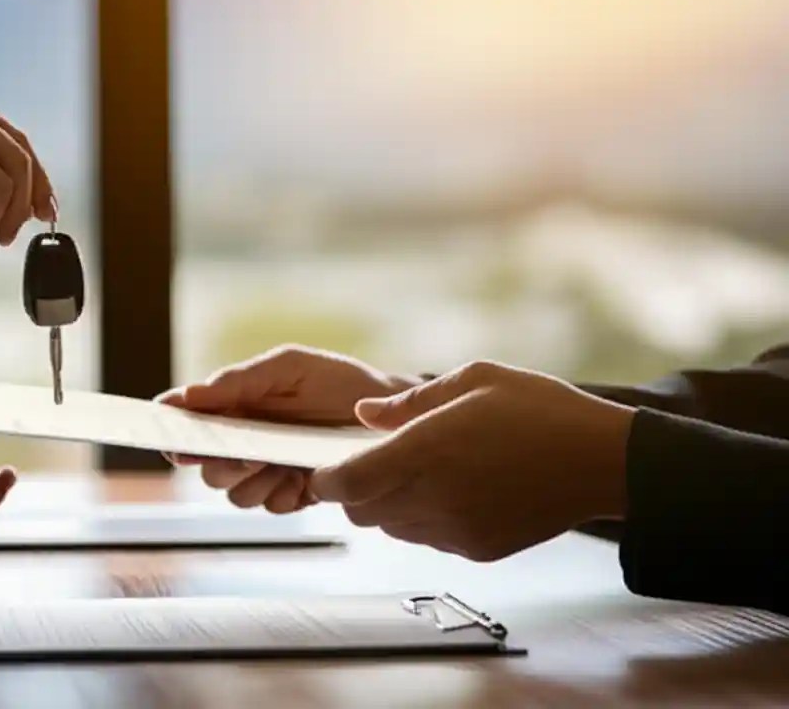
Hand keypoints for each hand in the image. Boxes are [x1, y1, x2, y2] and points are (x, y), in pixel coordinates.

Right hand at [155, 344, 419, 512]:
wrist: (389, 415)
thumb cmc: (338, 383)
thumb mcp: (288, 367)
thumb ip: (238, 380)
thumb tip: (188, 395)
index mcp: (235, 407)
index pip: (188, 426)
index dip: (173, 436)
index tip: (173, 442)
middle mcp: (245, 442)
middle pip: (206, 469)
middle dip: (223, 464)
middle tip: (252, 452)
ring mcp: (268, 471)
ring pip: (235, 495)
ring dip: (256, 482)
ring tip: (285, 463)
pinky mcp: (294, 494)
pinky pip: (272, 507)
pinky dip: (286, 495)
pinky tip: (306, 478)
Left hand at [310, 361, 633, 561]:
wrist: (603, 460)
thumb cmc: (542, 410)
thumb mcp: (475, 379)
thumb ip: (409, 402)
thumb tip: (363, 414)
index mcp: (426, 451)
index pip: (347, 483)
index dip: (327, 480)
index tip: (326, 467)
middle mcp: (435, 497)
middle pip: (362, 512)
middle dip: (356, 491)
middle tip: (371, 464)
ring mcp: (456, 529)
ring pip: (392, 529)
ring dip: (389, 506)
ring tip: (417, 474)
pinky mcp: (476, 549)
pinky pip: (428, 540)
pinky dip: (423, 521)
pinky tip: (451, 491)